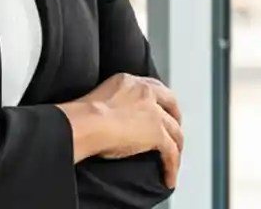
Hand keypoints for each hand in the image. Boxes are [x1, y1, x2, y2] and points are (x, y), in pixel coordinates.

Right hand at [59, 74, 182, 187]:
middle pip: (171, 104)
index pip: (152, 86)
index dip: (161, 100)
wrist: (86, 122)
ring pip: (175, 131)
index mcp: (129, 81)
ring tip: (174, 160)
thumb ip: (112, 100)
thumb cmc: (82, 114)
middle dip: (176, 118)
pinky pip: (171, 153)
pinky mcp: (157, 134)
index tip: (163, 108)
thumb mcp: (99, 96)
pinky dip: (171, 167)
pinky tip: (169, 178)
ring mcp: (154, 113)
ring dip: (177, 146)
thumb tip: (111, 117)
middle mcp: (145, 92)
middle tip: (174, 132)